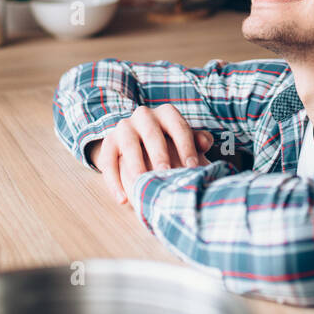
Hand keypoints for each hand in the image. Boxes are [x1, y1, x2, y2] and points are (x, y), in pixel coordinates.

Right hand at [87, 105, 216, 204]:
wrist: (138, 140)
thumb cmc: (170, 143)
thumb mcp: (184, 138)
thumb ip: (197, 140)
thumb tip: (204, 143)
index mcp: (166, 114)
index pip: (178, 127)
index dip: (186, 146)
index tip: (193, 167)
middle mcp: (144, 116)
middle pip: (152, 134)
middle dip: (160, 155)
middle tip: (166, 174)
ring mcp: (124, 127)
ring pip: (128, 145)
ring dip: (135, 165)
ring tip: (142, 184)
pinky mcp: (109, 142)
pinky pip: (108, 161)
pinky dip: (113, 181)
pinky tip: (122, 199)